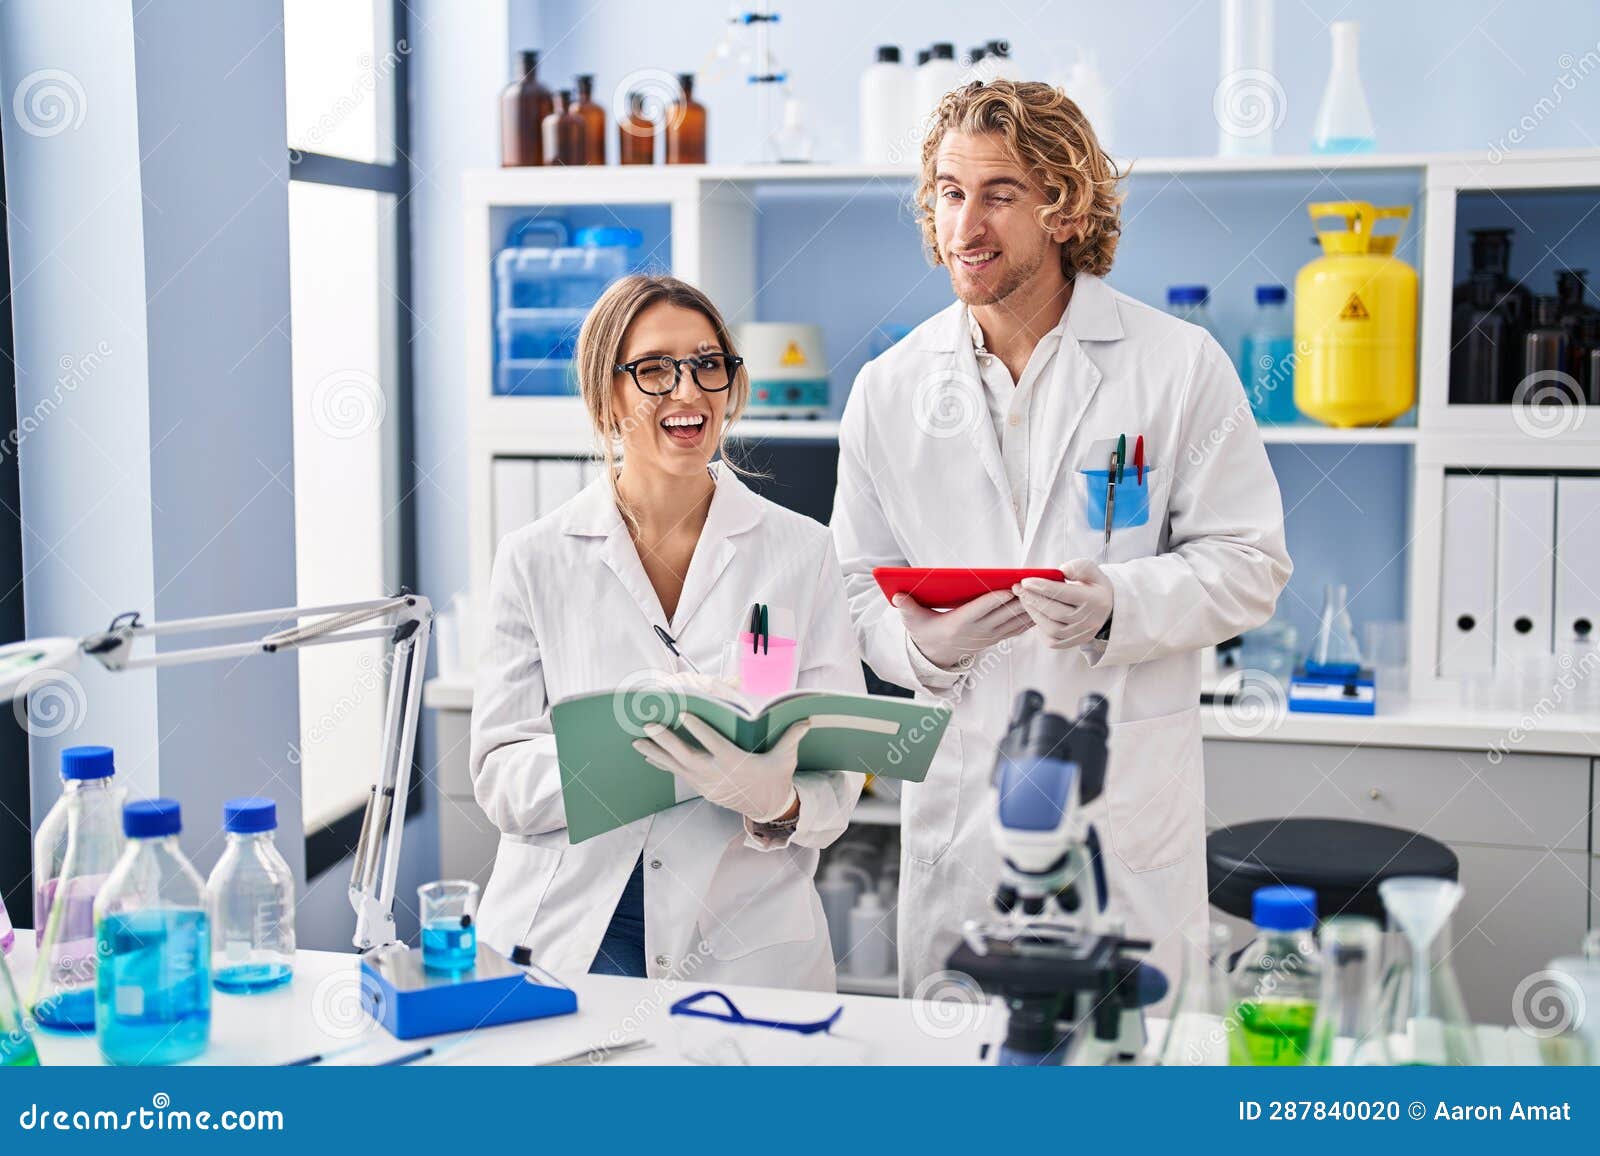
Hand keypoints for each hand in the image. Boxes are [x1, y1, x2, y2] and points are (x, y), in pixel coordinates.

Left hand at [632, 714, 808, 822]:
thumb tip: (806, 720)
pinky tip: (648, 757)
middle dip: (666, 740)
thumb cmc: (776, 777)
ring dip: (656, 753)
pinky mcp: (701, 787)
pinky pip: (678, 774)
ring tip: (636, 741)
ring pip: (676, 766)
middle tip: (649, 725)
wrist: (768, 808)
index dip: (698, 729)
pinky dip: (663, 764)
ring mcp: (706, 782)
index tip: (683, 715)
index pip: (713, 743)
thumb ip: (792, 738)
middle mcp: (716, 774)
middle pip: (686, 755)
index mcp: (736, 762)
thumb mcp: (786, 759)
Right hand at [893, 588, 1033, 669]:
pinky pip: (1019, 627)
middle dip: (1021, 599)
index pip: (981, 610)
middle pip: (1004, 613)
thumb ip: (906, 607)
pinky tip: (1044, 605)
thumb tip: (896, 595)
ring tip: (1045, 591)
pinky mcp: (998, 637)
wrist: (936, 655)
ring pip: (1015, 621)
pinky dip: (1032, 617)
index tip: (1010, 587)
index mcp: (959, 625)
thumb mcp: (913, 621)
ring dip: (1031, 607)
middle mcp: (978, 632)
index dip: (997, 599)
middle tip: (1035, 582)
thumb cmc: (925, 632)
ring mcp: (990, 636)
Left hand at [1014, 559, 1114, 648]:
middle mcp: (1091, 621)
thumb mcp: (1091, 570)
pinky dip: (1039, 627)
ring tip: (1023, 598)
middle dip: (1034, 600)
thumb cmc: (1092, 585)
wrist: (1104, 607)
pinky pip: (1052, 640)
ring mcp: (1082, 635)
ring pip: (1052, 629)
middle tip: (1019, 588)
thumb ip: (1079, 567)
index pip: (1066, 594)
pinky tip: (1033, 613)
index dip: (1043, 587)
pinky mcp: (1073, 643)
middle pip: (1057, 613)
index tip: (1026, 581)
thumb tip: (1062, 570)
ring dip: (1033, 613)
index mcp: (1096, 600)